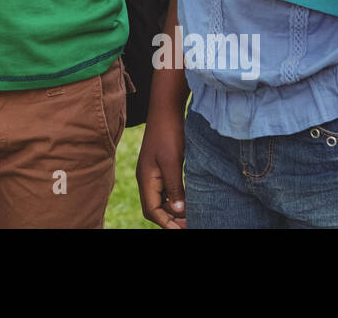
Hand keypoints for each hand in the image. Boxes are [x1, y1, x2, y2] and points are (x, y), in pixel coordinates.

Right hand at [136, 107, 186, 228]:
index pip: (152, 211)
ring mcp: (153, 173)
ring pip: (161, 201)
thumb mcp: (173, 162)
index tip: (184, 229)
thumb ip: (174, 188)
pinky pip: (166, 190)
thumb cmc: (169, 133)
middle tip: (191, 224)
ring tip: (191, 217)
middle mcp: (147, 178)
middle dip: (170, 220)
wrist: (166, 109)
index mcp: (146, 179)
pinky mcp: (161, 167)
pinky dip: (175, 200)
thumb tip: (177, 212)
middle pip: (155, 209)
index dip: (166, 223)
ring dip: (174, 211)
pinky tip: (188, 201)